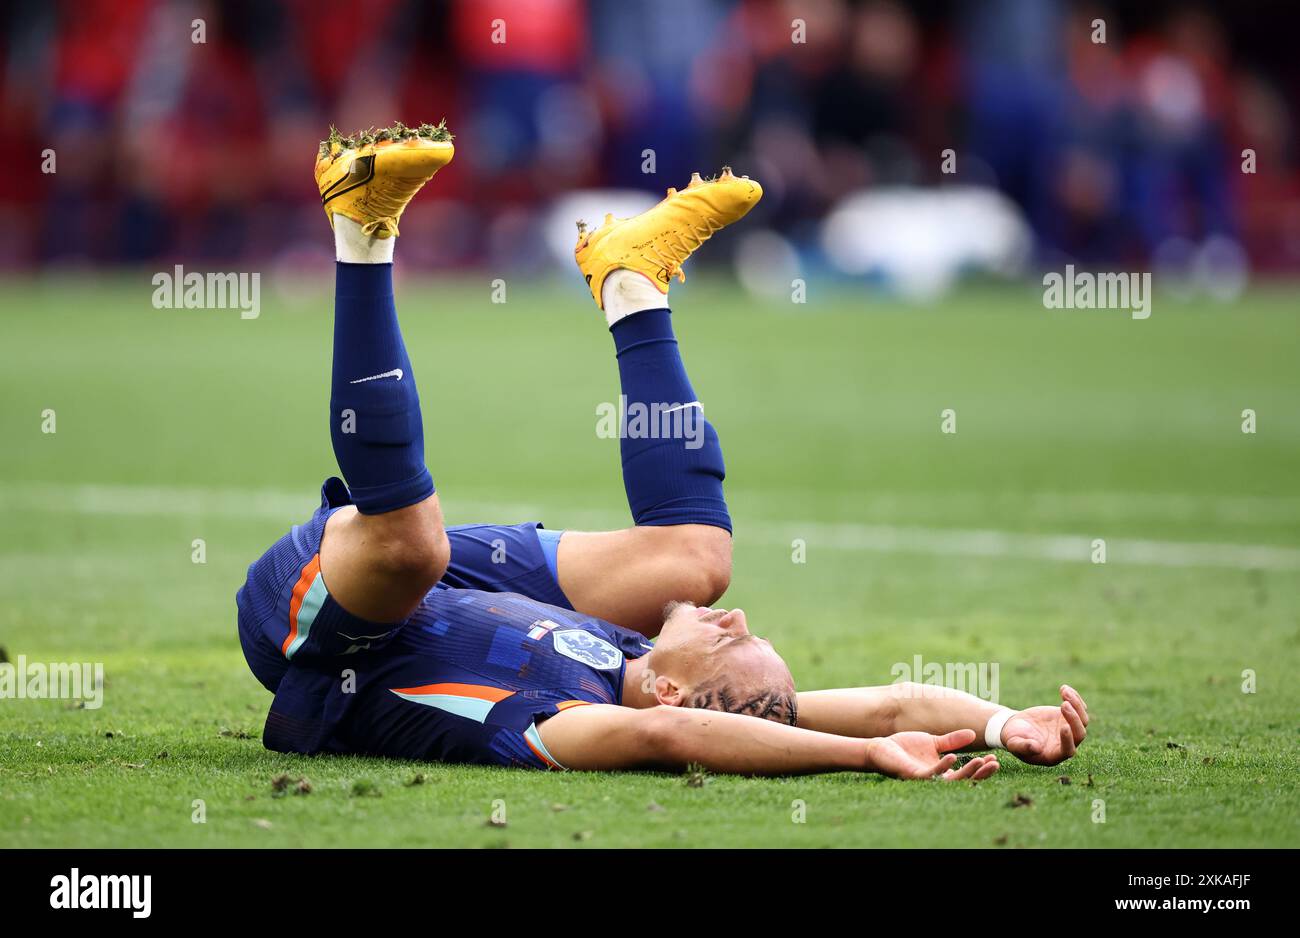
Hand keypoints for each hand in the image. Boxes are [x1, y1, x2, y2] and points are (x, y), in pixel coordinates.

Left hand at [867, 729, 999, 780]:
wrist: (882, 748)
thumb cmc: (906, 747)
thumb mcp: (933, 741)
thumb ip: (952, 740)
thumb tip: (973, 733)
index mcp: (943, 770)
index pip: (967, 772)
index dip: (981, 768)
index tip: (995, 758)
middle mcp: (937, 777)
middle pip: (964, 779)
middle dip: (980, 773)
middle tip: (995, 763)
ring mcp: (926, 778)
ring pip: (950, 780)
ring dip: (967, 772)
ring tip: (980, 761)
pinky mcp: (913, 775)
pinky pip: (931, 774)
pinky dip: (942, 766)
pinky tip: (952, 757)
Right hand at [1000, 685, 1089, 765]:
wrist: (1016, 726)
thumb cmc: (1014, 738)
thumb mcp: (1014, 744)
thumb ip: (1023, 747)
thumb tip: (1035, 748)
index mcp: (1054, 755)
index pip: (1068, 750)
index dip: (1068, 740)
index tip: (1064, 726)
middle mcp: (1065, 744)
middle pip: (1079, 734)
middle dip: (1074, 719)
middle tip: (1064, 705)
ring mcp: (1069, 729)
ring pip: (1082, 719)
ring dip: (1076, 705)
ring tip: (1064, 692)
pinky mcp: (1067, 717)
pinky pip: (1078, 708)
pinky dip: (1074, 698)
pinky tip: (1064, 689)